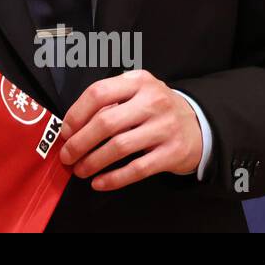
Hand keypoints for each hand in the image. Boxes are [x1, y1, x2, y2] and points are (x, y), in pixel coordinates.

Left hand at [56, 69, 202, 189]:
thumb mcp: (137, 92)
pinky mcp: (173, 153)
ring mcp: (165, 127)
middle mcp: (153, 102)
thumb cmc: (156, 109)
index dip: (76, 114)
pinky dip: (114, 178)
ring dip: (93, 161)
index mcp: (138, 81)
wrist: (198, 125)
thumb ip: (110, 101)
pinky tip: (99, 183)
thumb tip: (72, 126)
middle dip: (80, 142)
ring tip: (79, 170)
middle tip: (67, 155)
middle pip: (106, 122)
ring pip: (119, 147)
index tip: (65, 131)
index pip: (98, 93)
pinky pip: (137, 169)